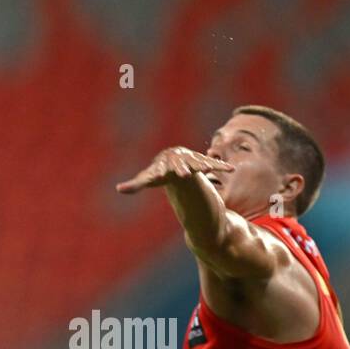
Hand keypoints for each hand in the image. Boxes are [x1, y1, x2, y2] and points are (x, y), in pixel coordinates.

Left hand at [116, 147, 233, 193]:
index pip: (166, 167)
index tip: (169, 177)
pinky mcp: (203, 162)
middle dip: (186, 167)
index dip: (168, 171)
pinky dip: (220, 166)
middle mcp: (179, 159)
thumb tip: (118, 189)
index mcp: (165, 162)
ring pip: (199, 161)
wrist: (173, 160)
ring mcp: (192, 160)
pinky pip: (213, 163)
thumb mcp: (149, 178)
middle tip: (189, 173)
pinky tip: (231, 170)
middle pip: (183, 163)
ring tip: (208, 169)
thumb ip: (135, 184)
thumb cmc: (159, 172)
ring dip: (204, 164)